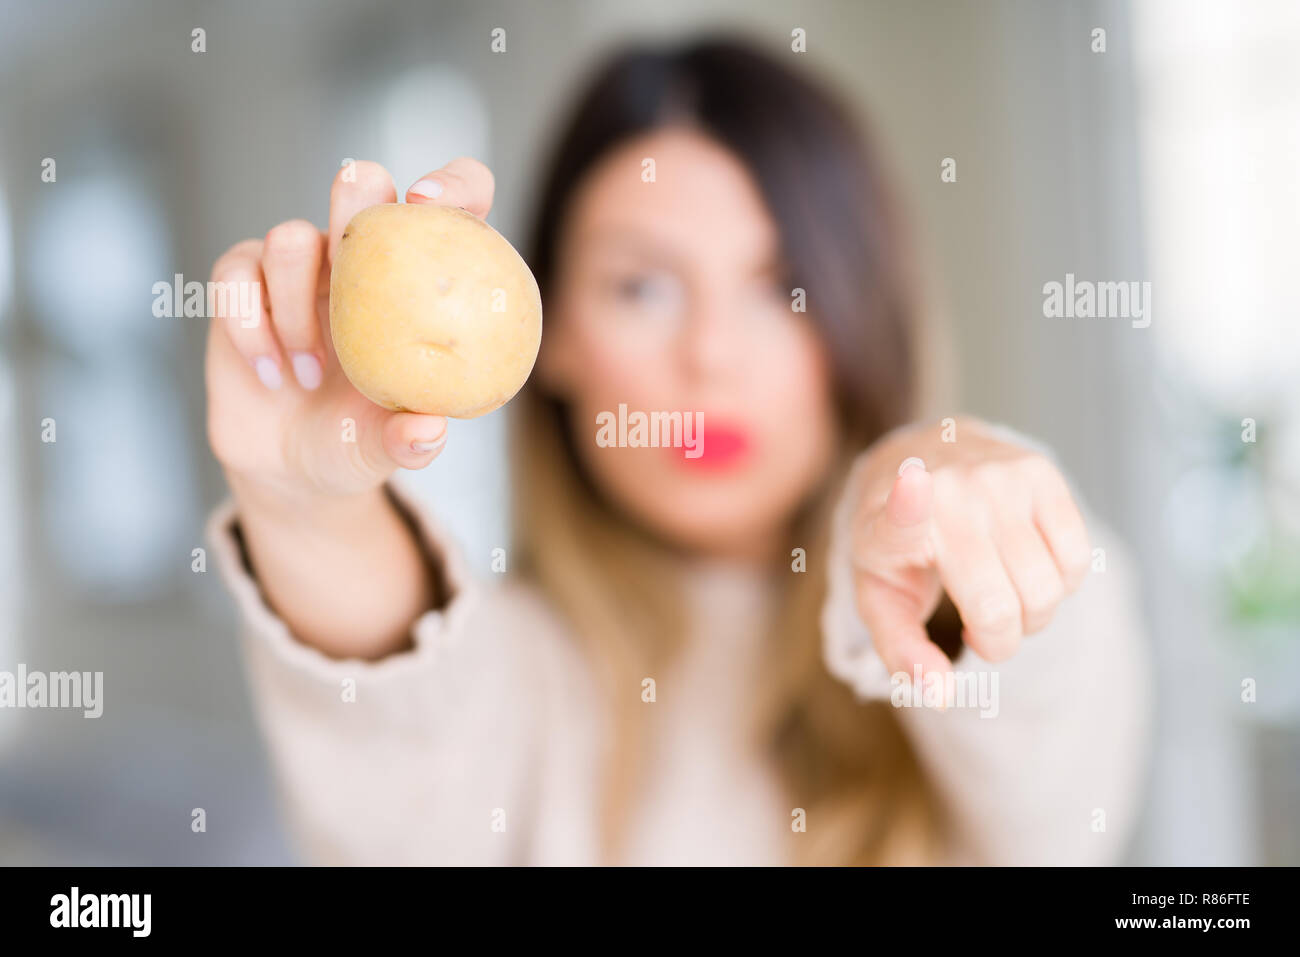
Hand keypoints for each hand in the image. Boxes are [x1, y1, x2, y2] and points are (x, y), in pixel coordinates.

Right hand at [205, 158, 495, 503]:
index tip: (429, 202)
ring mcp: (301, 265)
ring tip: (310, 374)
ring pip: (290, 238)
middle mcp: (362, 258)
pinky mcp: (243, 281)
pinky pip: (236, 274)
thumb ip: (409, 439)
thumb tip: (428, 430)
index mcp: (419, 280)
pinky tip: (272, 375)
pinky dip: (249, 326)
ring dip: (295, 308)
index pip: (456, 203)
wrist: (291, 466)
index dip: (455, 185)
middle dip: (355, 203)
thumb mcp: (388, 448)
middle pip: (362, 184)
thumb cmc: (358, 442)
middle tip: (348, 261)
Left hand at [850, 419, 1091, 681]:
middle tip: (980, 623)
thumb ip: (903, 652)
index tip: (912, 483)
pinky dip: (1061, 583)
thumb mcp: (883, 600)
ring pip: (1047, 590)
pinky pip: (1077, 560)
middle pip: (1002, 609)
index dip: (909, 503)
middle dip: (1000, 640)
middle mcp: (947, 491)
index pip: (903, 514)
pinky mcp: (1040, 471)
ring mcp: (998, 477)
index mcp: (892, 524)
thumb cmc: (902, 548)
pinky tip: (1027, 566)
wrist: (922, 461)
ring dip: (1033, 614)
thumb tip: (940, 694)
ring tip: (1000, 591)